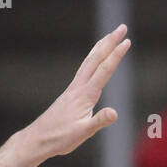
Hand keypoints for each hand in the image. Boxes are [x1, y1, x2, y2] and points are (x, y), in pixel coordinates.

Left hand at [25, 25, 130, 161]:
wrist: (39, 138)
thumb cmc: (60, 138)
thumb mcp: (83, 133)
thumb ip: (99, 121)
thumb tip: (114, 113)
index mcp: (85, 95)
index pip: (104, 70)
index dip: (116, 55)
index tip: (127, 41)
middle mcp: (78, 87)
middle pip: (96, 58)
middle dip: (110, 42)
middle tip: (122, 28)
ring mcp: (73, 89)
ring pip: (89, 61)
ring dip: (101, 47)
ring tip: (110, 37)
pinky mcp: (70, 93)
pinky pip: (83, 70)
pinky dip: (92, 59)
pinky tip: (93, 60)